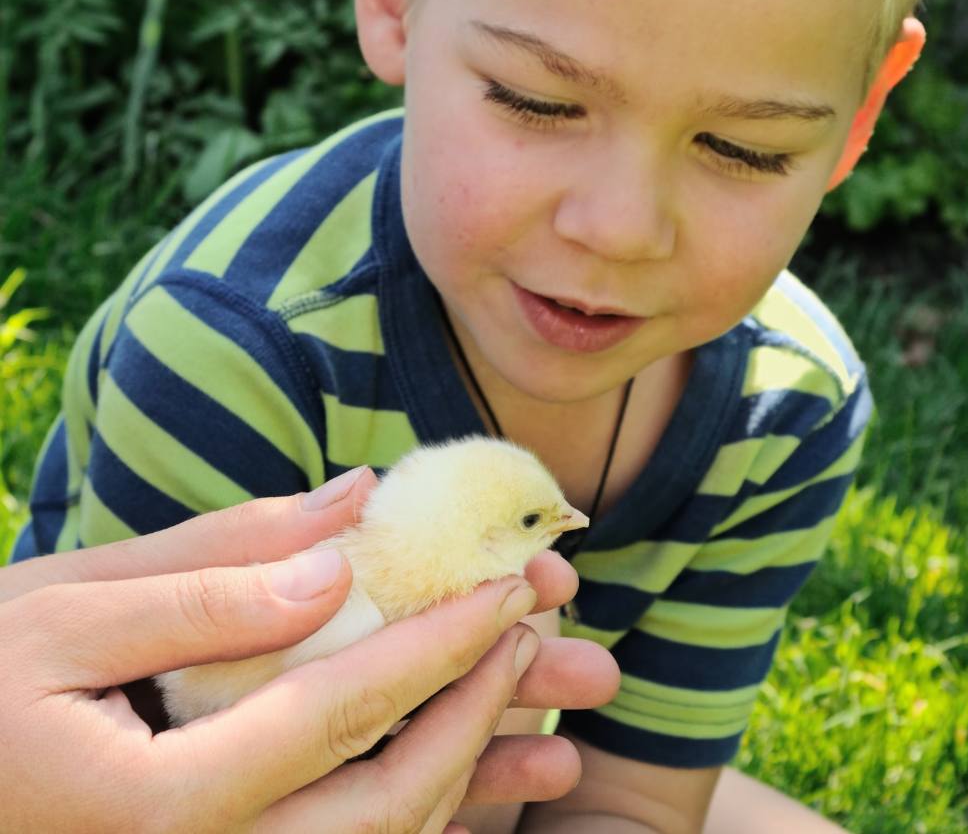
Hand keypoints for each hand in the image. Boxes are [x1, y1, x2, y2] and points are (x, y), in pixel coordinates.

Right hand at [0, 469, 618, 832]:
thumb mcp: (64, 610)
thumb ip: (211, 576)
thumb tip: (346, 527)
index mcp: (158, 804)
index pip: (343, 709)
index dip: (443, 643)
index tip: (512, 586)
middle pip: (388, 803)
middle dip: (479, 713)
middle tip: (534, 634)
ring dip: (470, 773)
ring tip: (538, 709)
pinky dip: (423, 808)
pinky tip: (480, 765)